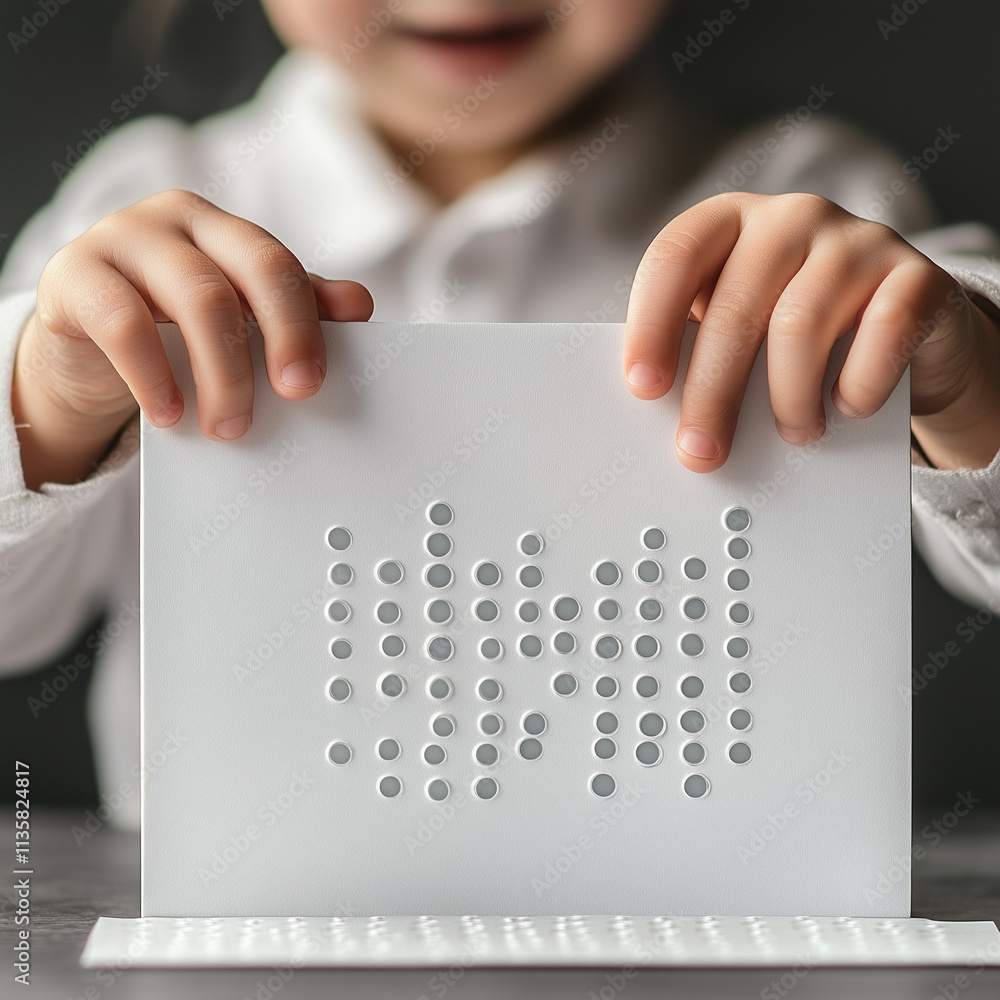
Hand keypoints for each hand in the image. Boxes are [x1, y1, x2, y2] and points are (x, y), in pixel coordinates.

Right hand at [13, 190, 372, 488]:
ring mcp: (123, 239)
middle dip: (282, 337)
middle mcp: (177, 221)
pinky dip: (152, 375)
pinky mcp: (72, 275)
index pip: (279, 265)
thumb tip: (360, 304)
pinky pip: (121, 321)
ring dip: (223, 371)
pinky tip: (169, 414)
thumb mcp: (233, 323)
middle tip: (291, 398)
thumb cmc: (168, 333)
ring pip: (197, 296)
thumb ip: (292, 312)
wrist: (82, 352)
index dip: (303, 321)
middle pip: (250, 269)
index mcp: (224, 230)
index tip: (311, 381)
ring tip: (228, 425)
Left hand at [622, 192, 999, 471]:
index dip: (652, 325)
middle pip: (734, 308)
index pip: (675, 258)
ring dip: (788, 398)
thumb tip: (667, 420)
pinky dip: (858, 384)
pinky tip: (847, 406)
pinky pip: (882, 333)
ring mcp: (858, 240)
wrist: (908, 326)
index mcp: (731, 222)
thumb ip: (702, 350)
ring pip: (799, 325)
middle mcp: (792, 217)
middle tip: (700, 451)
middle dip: (711, 394)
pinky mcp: (918, 275)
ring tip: (793, 432)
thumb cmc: (798, 330)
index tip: (643, 388)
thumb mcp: (742, 326)